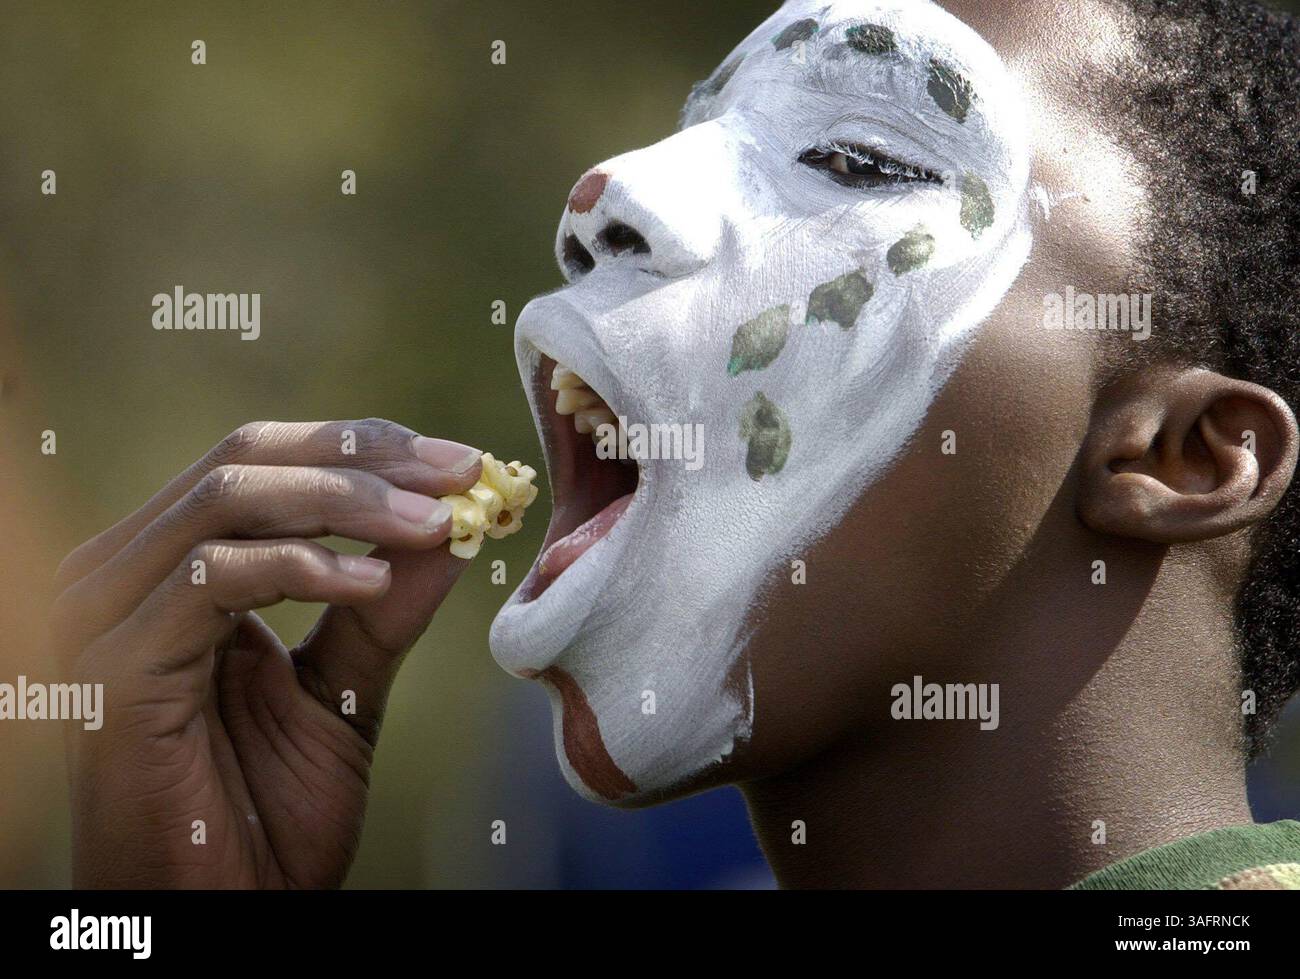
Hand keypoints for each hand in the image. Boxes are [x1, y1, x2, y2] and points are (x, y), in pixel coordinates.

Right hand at [52, 419, 481, 887]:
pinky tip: (374, 581)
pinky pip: (214, 576)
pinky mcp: (116, 667)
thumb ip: (384, 604)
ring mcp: (108, 616)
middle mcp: (123, 577)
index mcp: (168, 570)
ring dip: (348, 501)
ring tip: (436, 523)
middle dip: (366, 458)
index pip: (263, 462)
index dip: (365, 448)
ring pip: (228, 499)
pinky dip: (305, 566)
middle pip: (244, 460)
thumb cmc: (270, 813)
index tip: (461, 462)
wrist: (230, 914)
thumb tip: (453, 524)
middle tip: (459, 473)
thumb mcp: (346, 686)